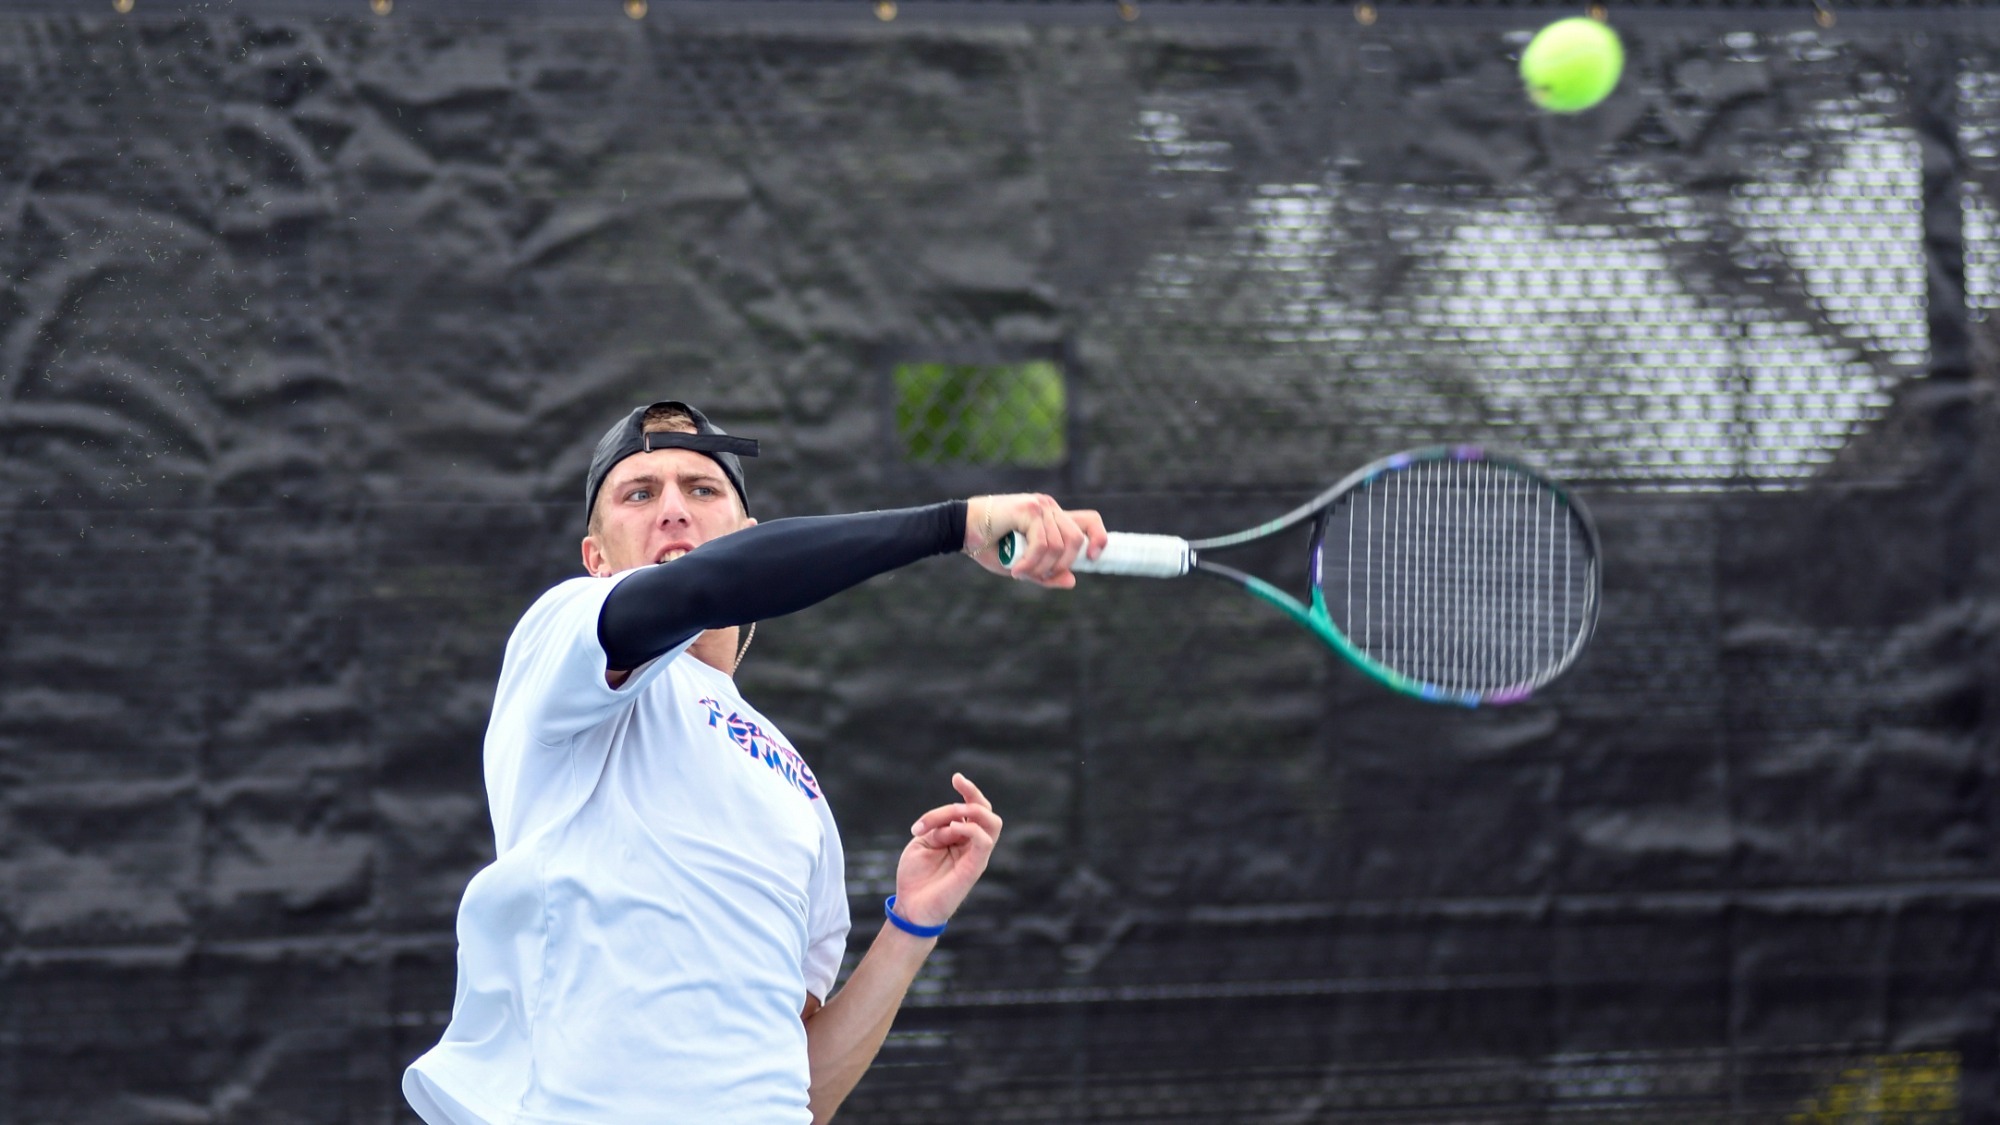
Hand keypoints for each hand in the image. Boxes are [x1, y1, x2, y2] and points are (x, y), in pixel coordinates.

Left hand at [891, 774, 1003, 928]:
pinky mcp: (975, 868)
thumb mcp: (922, 842)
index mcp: (960, 836)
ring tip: (943, 823)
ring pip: (991, 822)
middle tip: (939, 811)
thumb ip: (938, 827)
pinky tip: (948, 832)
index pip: (975, 807)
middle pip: (985, 810)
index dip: (970, 789)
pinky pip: (983, 841)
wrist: (911, 907)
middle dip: (968, 796)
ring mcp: (976, 856)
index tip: (956, 777)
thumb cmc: (915, 876)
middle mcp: (972, 844)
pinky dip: (967, 828)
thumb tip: (953, 821)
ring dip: (966, 812)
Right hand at [964, 494, 1107, 588]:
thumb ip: (1046, 574)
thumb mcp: (1023, 566)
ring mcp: (1041, 506)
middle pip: (1077, 539)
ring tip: (1020, 572)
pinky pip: (1043, 544)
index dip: (1099, 538)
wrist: (960, 530)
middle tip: (1037, 576)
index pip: (1090, 520)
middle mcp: (1050, 508)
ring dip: (1041, 568)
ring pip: (1060, 546)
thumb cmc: (989, 547)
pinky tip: (1016, 569)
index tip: (1092, 558)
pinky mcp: (1030, 510)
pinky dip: (1030, 563)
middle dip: (1061, 565)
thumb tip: (1072, 580)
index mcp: (1052, 518)